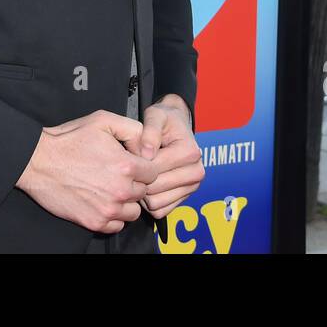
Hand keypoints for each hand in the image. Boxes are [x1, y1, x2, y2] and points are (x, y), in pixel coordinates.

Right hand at [15, 110, 158, 232]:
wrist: (38, 161)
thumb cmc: (69, 139)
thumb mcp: (102, 120)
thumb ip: (133, 129)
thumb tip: (146, 146)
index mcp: (126, 166)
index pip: (153, 173)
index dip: (143, 166)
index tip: (130, 163)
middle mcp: (120, 190)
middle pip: (143, 192)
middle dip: (134, 183)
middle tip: (116, 175)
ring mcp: (107, 209)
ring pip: (133, 211)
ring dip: (126, 202)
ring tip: (110, 189)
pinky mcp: (94, 222)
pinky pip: (117, 226)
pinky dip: (113, 217)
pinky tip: (103, 202)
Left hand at [130, 95, 202, 218]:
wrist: (176, 128)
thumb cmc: (164, 121)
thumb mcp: (156, 115)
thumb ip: (150, 131)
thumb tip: (146, 154)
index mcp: (190, 152)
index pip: (155, 168)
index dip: (137, 163)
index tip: (130, 154)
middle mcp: (196, 172)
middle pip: (155, 188)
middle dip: (139, 179)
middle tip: (130, 168)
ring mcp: (192, 187)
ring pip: (156, 203)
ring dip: (142, 193)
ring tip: (138, 176)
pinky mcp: (184, 199)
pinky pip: (160, 211)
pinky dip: (148, 203)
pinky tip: (145, 186)